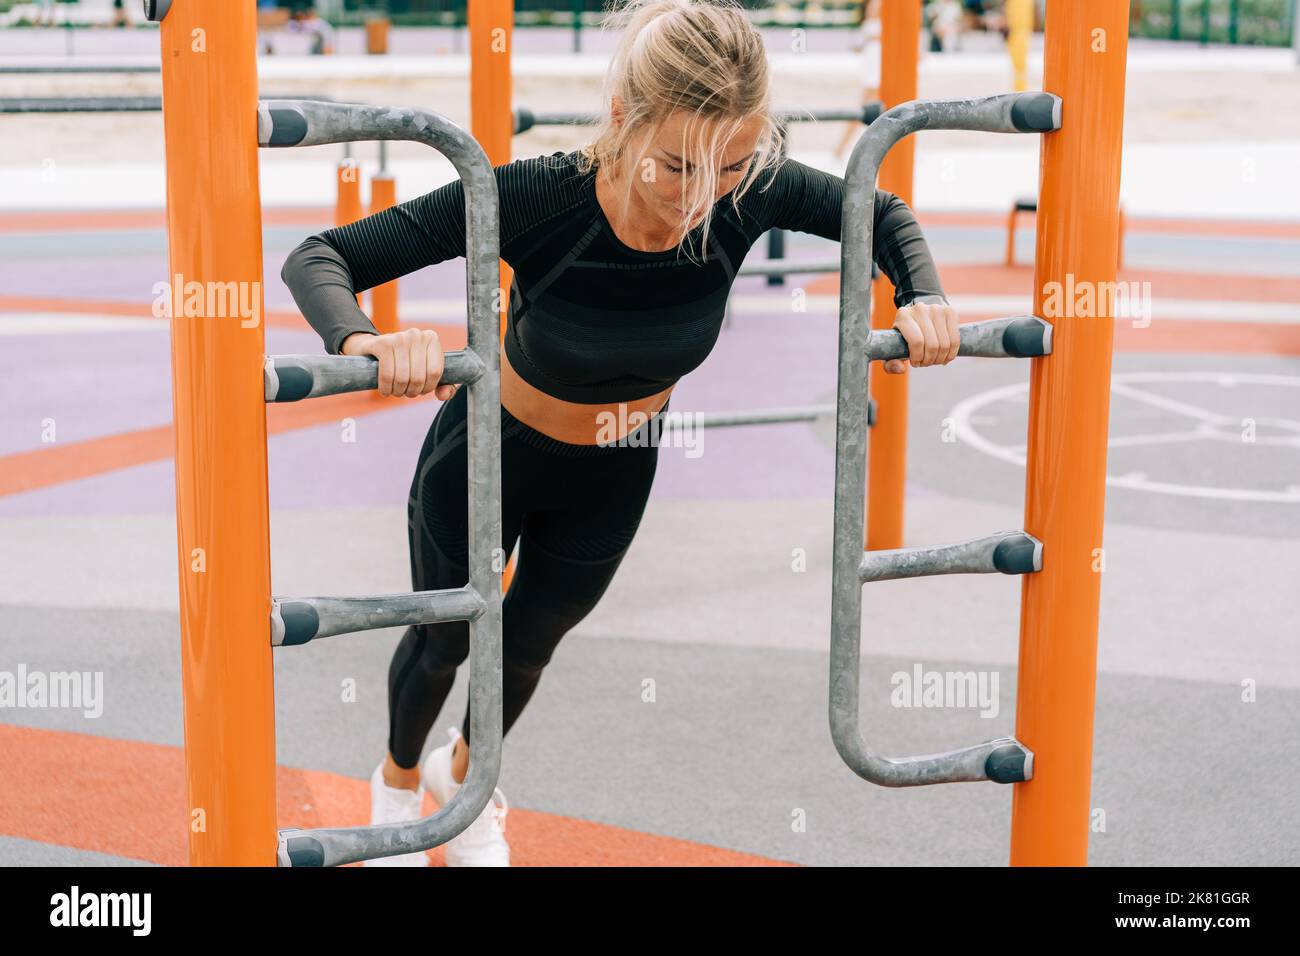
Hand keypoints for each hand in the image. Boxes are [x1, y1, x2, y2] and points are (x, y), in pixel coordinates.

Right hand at [340, 329, 458, 399]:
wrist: (373, 348)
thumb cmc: (404, 362)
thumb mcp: (425, 371)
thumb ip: (441, 385)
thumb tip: (444, 394)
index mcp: (431, 339)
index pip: (435, 372)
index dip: (428, 387)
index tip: (421, 391)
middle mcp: (416, 335)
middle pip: (418, 377)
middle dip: (411, 392)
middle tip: (405, 393)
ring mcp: (399, 338)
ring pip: (402, 377)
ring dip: (397, 392)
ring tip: (395, 391)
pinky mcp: (382, 344)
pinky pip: (387, 374)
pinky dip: (385, 388)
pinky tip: (384, 390)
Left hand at [882, 300, 960, 373]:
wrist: (920, 314)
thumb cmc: (906, 335)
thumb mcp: (894, 348)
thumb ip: (890, 363)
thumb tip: (901, 368)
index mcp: (904, 316)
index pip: (916, 342)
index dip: (918, 358)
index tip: (916, 363)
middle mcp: (920, 309)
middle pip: (932, 344)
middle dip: (930, 360)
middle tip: (926, 363)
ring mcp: (937, 309)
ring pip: (945, 344)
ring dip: (941, 358)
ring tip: (934, 360)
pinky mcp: (950, 311)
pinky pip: (955, 339)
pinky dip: (951, 353)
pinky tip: (945, 356)